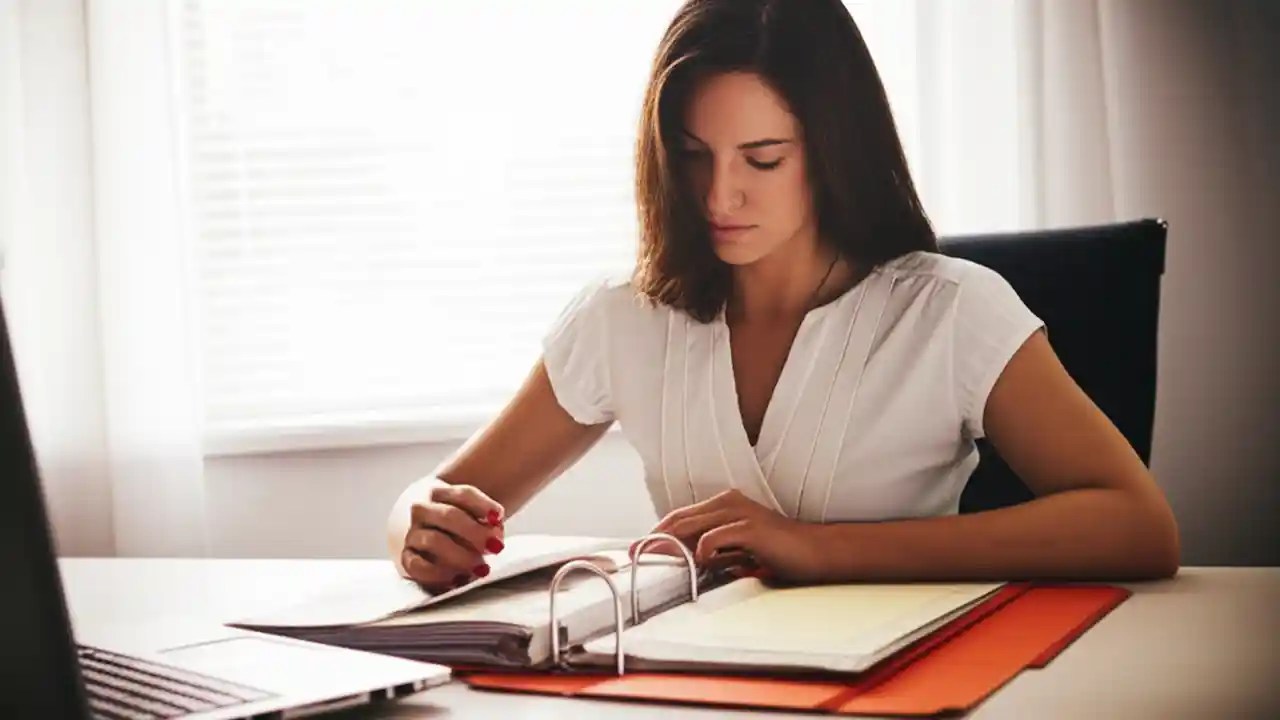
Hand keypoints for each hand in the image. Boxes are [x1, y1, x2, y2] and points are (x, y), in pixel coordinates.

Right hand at [398, 482, 505, 592]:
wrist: (422, 530)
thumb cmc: (456, 522)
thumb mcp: (471, 514)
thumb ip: (487, 524)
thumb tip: (495, 540)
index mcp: (439, 491)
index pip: (464, 494)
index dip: (483, 505)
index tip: (498, 517)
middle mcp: (421, 509)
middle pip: (449, 515)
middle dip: (475, 533)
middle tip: (495, 547)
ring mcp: (411, 533)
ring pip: (433, 540)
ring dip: (461, 555)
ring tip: (481, 568)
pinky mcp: (406, 558)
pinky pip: (418, 566)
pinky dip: (439, 574)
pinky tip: (458, 579)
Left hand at [648, 489, 826, 582]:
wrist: (815, 552)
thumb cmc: (779, 553)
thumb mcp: (739, 551)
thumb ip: (714, 552)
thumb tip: (686, 563)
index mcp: (725, 504)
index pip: (680, 517)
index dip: (657, 533)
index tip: (638, 550)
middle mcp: (728, 502)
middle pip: (679, 520)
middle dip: (654, 539)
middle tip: (635, 555)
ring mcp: (739, 512)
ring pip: (690, 526)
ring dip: (670, 546)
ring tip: (656, 561)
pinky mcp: (750, 528)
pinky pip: (714, 538)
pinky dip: (702, 552)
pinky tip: (703, 563)